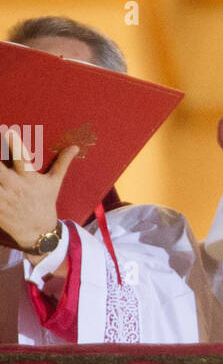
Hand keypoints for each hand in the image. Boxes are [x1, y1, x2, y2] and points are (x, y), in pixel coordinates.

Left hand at [0, 127, 77, 252]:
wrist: (38, 232)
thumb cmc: (45, 203)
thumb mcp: (55, 183)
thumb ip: (62, 163)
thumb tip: (74, 147)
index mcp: (29, 178)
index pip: (22, 158)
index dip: (14, 144)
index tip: (7, 131)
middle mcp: (15, 186)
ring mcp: (4, 198)